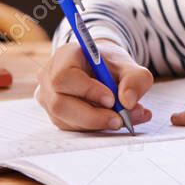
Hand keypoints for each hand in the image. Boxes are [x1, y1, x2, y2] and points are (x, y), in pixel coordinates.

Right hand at [38, 40, 153, 131]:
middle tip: (120, 119)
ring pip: (66, 120)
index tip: (111, 99)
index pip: (65, 77)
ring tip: (124, 119)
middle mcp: (49, 78)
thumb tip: (128, 102)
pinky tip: (113, 120)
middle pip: (60, 104)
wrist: (101, 69)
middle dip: (93, 116)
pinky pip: (72, 128)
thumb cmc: (110, 65)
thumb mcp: (128, 66)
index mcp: (64, 56)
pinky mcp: (55, 115)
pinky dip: (94, 127)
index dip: (87, 90)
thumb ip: (135, 80)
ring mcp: (48, 98)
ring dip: (97, 124)